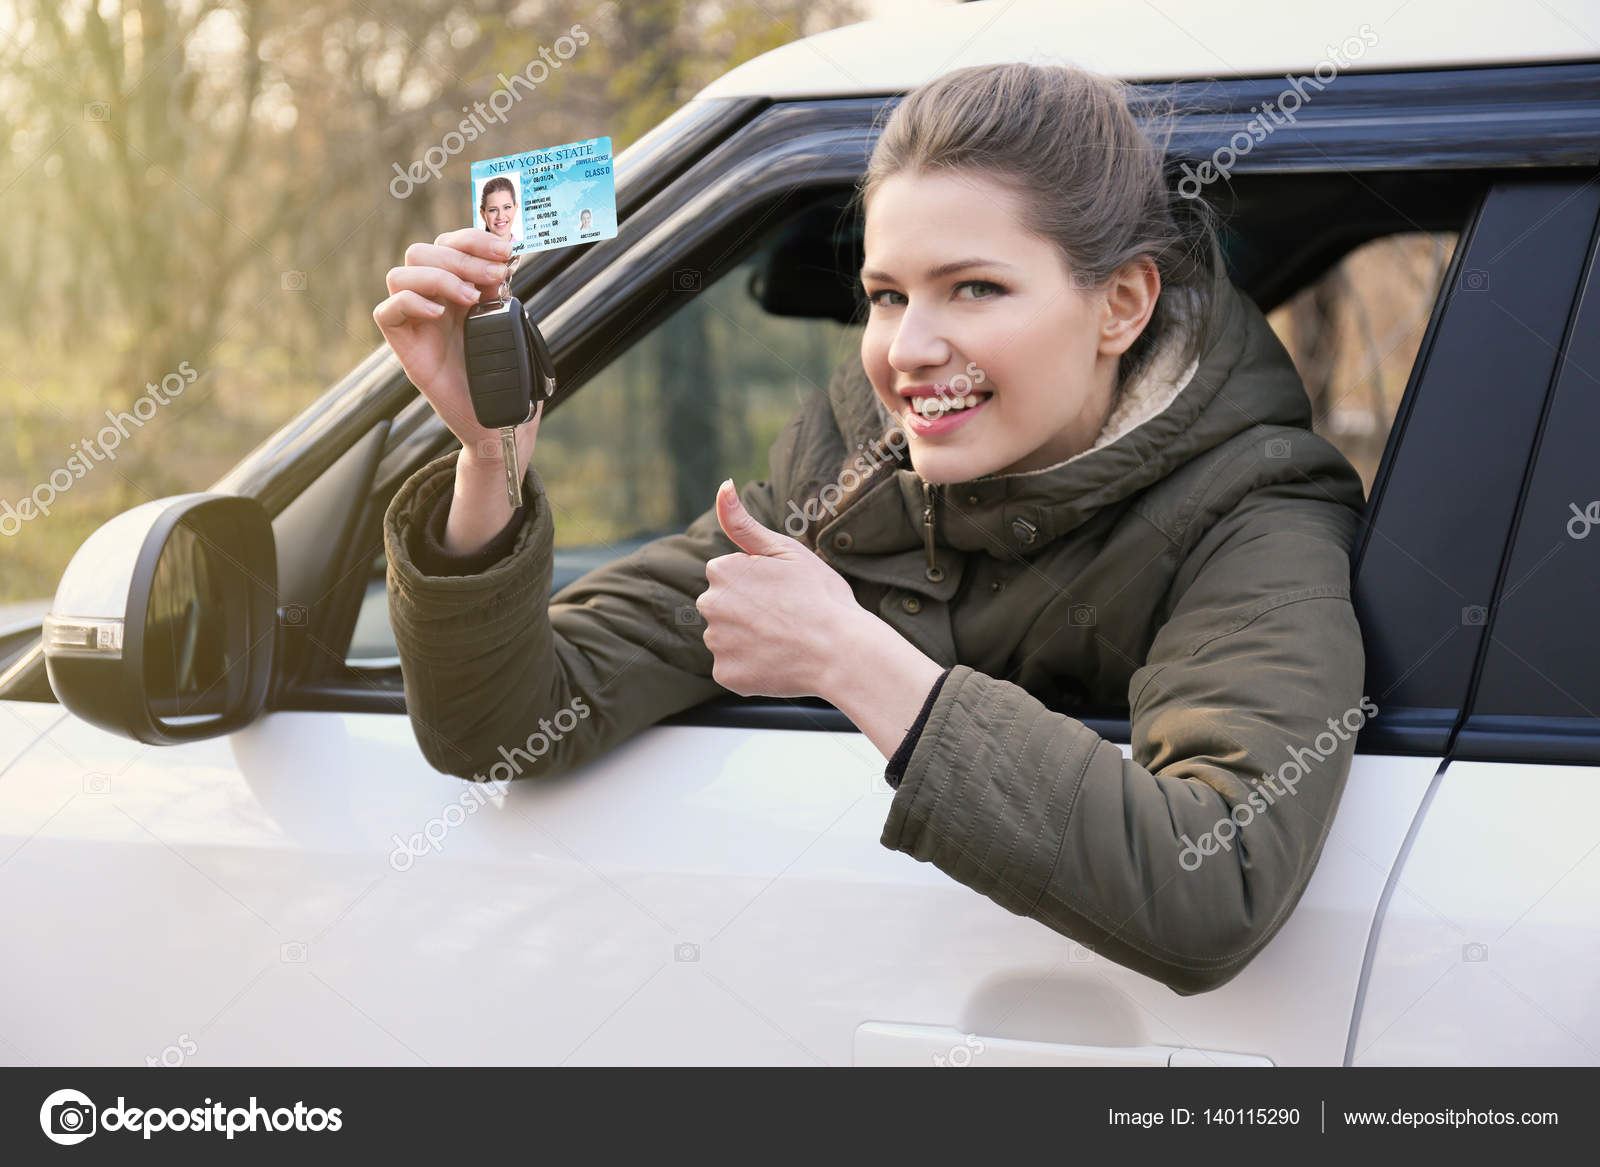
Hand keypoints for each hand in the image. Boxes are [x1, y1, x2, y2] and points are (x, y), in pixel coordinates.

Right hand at [372, 226, 540, 480]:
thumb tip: (500, 263)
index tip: (504, 250)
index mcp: (459, 289)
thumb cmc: (502, 377)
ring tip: (470, 299)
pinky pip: (386, 311)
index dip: (472, 239)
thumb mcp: (506, 327)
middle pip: (422, 251)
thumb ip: (499, 295)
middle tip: (492, 276)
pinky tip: (439, 313)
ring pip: (400, 274)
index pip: (450, 244)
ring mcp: (416, 322)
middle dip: (461, 257)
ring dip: (439, 277)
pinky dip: (411, 302)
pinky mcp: (404, 346)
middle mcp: (433, 300)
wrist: (496, 422)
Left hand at [697, 480, 863, 698]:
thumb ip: (744, 522)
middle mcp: (710, 606)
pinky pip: (735, 668)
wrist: (842, 651)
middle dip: (748, 610)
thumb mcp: (785, 550)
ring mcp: (717, 643)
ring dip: (750, 639)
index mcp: (721, 571)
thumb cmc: (820, 596)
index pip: (730, 576)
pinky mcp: (727, 675)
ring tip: (786, 639)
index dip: (759, 582)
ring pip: (729, 638)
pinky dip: (753, 667)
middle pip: (725, 606)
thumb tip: (722, 486)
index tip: (783, 591)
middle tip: (786, 616)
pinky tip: (779, 660)